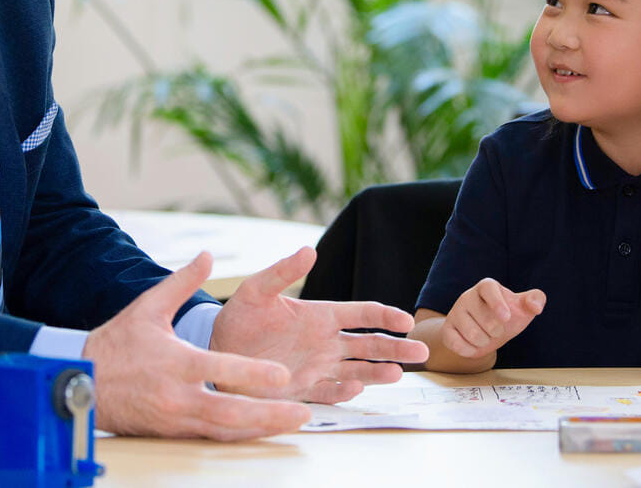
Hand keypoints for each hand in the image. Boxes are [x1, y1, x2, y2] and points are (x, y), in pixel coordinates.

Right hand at [83, 252, 310, 439]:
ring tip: (291, 424)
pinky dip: (238, 437)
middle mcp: (177, 395)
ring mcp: (174, 418)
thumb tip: (207, 255)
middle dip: (267, 414)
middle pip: (229, 410)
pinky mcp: (171, 432)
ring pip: (224, 430)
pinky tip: (261, 433)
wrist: (80, 381)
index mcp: (175, 361)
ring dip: (259, 430)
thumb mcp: (147, 307)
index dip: (252, 373)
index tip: (282, 375)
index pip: (220, 368)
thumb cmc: (116, 343)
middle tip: (300, 413)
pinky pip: (211, 438)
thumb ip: (181, 282)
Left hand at [211, 246, 428, 403]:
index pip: (362, 314)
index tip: (406, 320)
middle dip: (396, 347)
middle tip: (423, 352)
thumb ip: (283, 272)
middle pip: (370, 345)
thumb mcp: (257, 290)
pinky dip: (345, 391)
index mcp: (321, 315)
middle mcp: (325, 342)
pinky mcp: (305, 389)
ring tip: (399, 374)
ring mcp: (318, 367)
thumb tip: (310, 249)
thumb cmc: (238, 317)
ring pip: (358, 370)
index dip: (385, 316)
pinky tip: (356, 387)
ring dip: (378, 372)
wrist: (217, 352)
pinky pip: (331, 392)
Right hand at [440, 277, 544, 358]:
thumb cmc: (505, 316)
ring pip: (472, 333)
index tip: (507, 317)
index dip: (497, 302)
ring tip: (485, 336)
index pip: (488, 288)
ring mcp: (455, 312)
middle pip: (483, 317)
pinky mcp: (447, 329)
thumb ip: (535, 300)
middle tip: (497, 330)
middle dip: (496, 331)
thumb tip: (536, 307)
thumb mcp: (522, 308)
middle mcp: (467, 296)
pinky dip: (469, 350)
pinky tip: (473, 344)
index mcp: (486, 287)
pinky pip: (457, 344)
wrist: (484, 331)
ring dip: (484, 341)